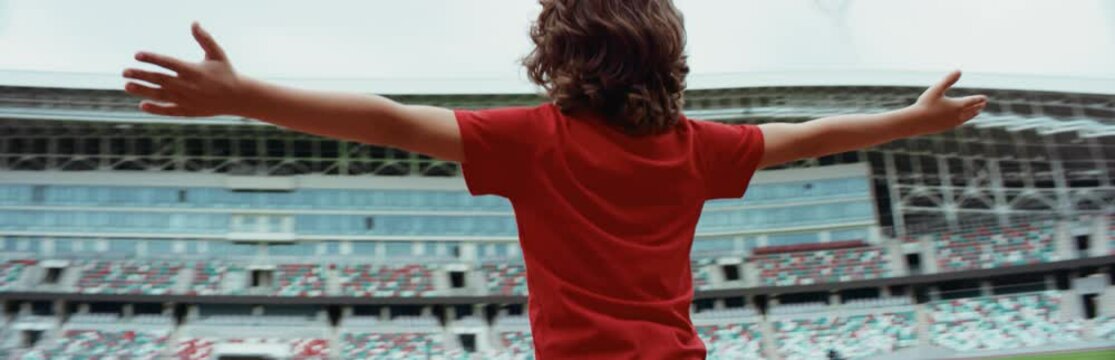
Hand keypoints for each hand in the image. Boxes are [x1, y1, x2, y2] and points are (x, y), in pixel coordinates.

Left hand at [123, 22, 244, 116]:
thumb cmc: (227, 73)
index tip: (137, 55)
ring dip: (143, 90)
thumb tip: (194, 22)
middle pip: (159, 79)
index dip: (152, 58)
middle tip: (125, 72)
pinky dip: (156, 109)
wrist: (238, 98)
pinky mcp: (189, 111)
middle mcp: (188, 85)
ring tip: (127, 86)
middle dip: (141, 75)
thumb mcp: (217, 54)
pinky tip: (143, 105)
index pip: (168, 62)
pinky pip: (169, 110)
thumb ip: (204, 38)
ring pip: (161, 95)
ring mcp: (188, 99)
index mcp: (194, 70)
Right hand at [909, 70, 988, 133]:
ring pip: (967, 117)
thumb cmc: (925, 104)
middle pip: (972, 110)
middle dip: (978, 106)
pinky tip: (962, 119)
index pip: (972, 101)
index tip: (985, 98)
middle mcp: (958, 115)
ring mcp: (953, 123)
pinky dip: (965, 119)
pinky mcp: (947, 128)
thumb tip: (959, 70)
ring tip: (977, 112)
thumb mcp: (936, 89)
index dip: (979, 99)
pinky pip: (960, 123)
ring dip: (973, 114)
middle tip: (984, 103)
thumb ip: (948, 80)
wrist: (915, 122)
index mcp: (957, 105)